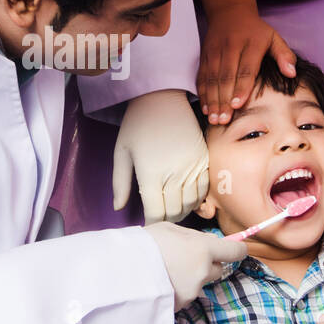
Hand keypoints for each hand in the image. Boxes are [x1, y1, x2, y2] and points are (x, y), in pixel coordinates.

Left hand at [112, 90, 209, 222]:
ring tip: (171, 209)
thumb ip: (120, 184)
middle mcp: (174, 173)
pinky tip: (185, 197)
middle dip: (165, 220)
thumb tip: (119, 208)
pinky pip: (204, 189)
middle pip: (174, 212)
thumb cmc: (137, 125)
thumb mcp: (121, 153)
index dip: (151, 223)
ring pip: (191, 204)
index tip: (146, 224)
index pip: (155, 213)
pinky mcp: (204, 160)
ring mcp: (192, 167)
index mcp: (151, 173)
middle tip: (158, 218)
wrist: (162, 98)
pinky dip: (196, 199)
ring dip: (181, 211)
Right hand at [144, 222, 246, 311]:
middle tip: (187, 258)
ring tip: (166, 270)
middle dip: (208, 264)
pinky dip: (177, 289)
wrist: (123, 271)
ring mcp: (192, 291)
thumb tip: (202, 242)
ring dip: (191, 277)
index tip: (236, 249)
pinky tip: (161, 282)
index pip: (234, 252)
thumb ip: (191, 237)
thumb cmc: (144, 243)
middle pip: (217, 270)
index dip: (237, 250)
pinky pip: (185, 294)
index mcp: (203, 249)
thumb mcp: (169, 229)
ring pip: (200, 283)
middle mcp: (203, 272)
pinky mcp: (180, 305)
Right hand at [197, 5, 296, 124]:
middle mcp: (230, 48)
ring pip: (212, 79)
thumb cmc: (254, 30)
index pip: (245, 69)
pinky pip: (202, 76)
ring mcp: (215, 52)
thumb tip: (292, 73)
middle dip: (223, 99)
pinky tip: (206, 108)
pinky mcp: (205, 56)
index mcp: (250, 44)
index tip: (237, 104)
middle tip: (224, 118)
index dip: (241, 88)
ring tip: (214, 118)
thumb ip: (284, 55)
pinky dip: (203, 93)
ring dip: (212, 100)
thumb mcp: (273, 37)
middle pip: (225, 77)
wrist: (229, 12)